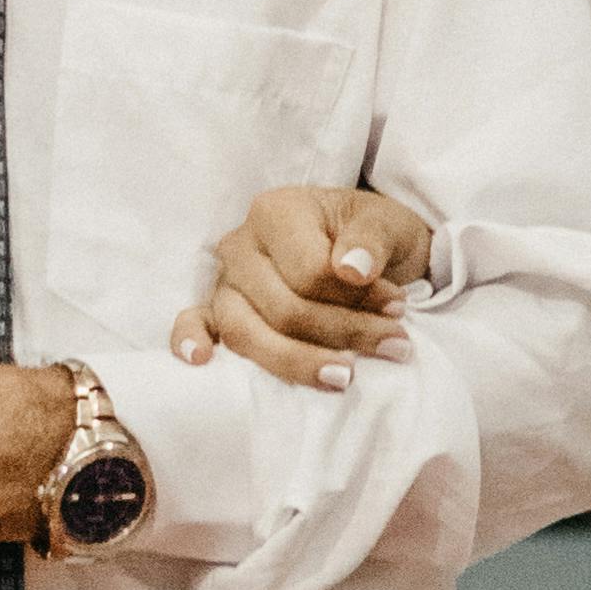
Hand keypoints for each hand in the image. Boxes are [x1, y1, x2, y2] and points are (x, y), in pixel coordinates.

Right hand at [177, 186, 434, 392]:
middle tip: (396, 346)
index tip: (399, 308)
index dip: (357, 300)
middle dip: (344, 334)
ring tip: (346, 377)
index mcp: (276, 212)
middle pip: (282, 309)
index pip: (309, 273)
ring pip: (246, 332)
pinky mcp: (218, 310)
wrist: (363, 249)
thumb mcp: (388, 224)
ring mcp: (225, 281)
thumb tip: (351, 270)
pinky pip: (194, 324)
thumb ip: (373, 240)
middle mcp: (241, 245)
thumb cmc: (371, 236)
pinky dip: (190, 341)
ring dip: (299, 362)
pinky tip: (200, 361)